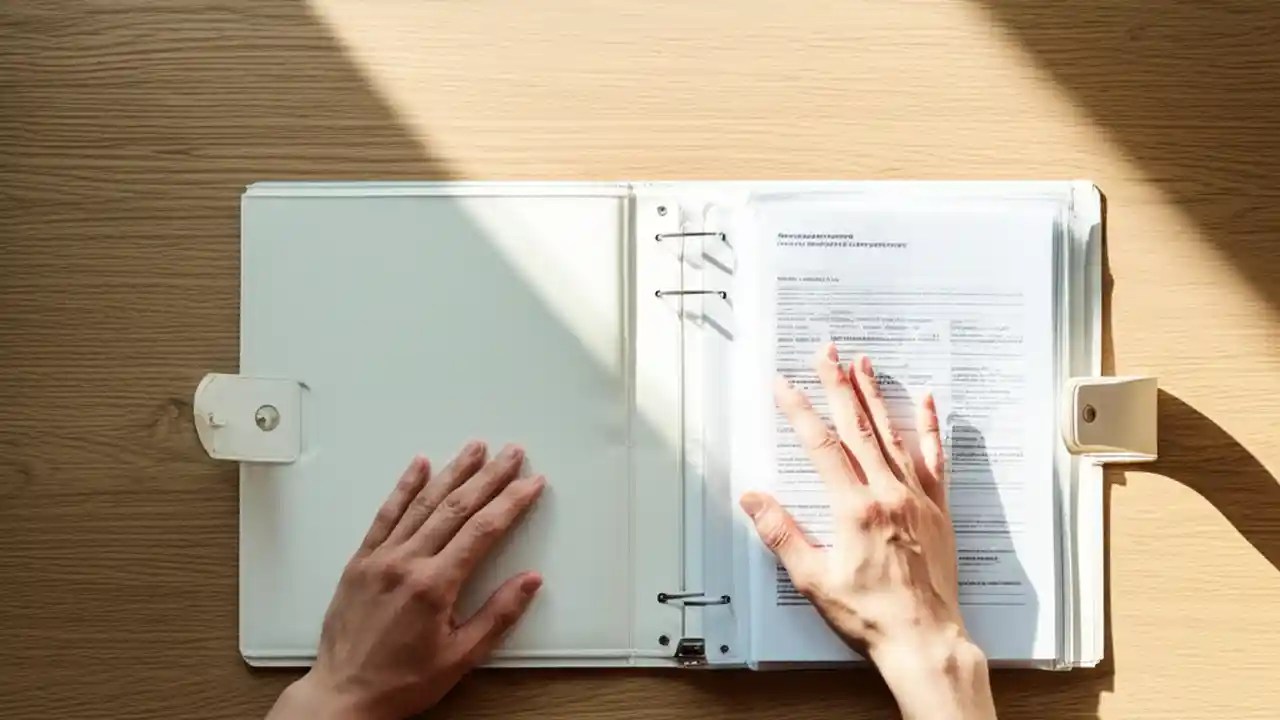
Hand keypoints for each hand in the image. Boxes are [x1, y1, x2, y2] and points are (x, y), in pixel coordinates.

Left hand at [268, 442, 545, 719]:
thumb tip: (531, 581)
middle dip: (489, 476)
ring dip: (452, 472)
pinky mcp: (360, 561)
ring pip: (422, 504)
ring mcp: (380, 558)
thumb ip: (498, 615)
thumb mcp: (460, 657)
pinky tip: (419, 465)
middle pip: (456, 507)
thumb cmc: (401, 683)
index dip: (511, 502)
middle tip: (512, 453)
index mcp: (434, 586)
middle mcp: (406, 563)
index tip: (531, 483)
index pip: (482, 531)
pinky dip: (403, 488)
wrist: (343, 695)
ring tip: (475, 448)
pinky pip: (385, 515)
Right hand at [740, 344, 994, 718]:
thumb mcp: (813, 578)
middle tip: (827, 353)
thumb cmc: (870, 614)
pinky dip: (929, 428)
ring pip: (893, 435)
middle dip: (839, 386)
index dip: (800, 411)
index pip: (822, 446)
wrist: (924, 639)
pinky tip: (926, 402)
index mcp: (854, 508)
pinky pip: (934, 459)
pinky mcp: (938, 510)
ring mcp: (916, 498)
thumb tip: (753, 499)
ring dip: (876, 396)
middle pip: (858, 428)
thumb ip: (782, 533)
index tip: (785, 384)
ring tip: (864, 364)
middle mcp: (887, 494)